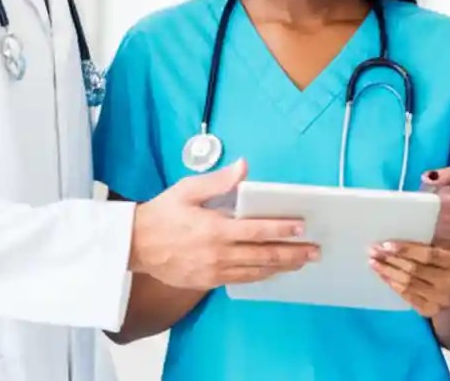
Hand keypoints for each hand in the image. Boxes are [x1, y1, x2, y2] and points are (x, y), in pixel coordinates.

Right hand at [130, 159, 318, 289]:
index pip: (256, 230)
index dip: (281, 229)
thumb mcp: (187, 190)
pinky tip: (273, 271)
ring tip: (301, 262)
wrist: (135, 245)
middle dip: (292, 253)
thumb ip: (218, 181)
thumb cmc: (161, 215)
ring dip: (281, 267)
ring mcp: (213, 270)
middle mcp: (217, 253)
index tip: (301, 227)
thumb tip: (243, 167)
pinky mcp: (208, 281)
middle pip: (263, 255)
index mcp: (213, 228)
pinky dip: (261, 276)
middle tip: (314, 251)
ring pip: (256, 271)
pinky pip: (241, 280)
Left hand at [369, 241, 449, 317]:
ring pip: (408, 283)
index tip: (385, 245)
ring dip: (388, 272)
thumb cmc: (441, 267)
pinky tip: (383, 276)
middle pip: (415, 269)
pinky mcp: (430, 310)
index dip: (405, 249)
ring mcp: (440, 299)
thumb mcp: (439, 253)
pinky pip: (407, 296)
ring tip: (373, 263)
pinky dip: (392, 284)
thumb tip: (390, 244)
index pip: (427, 254)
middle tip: (373, 252)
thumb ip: (422, 247)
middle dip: (391, 259)